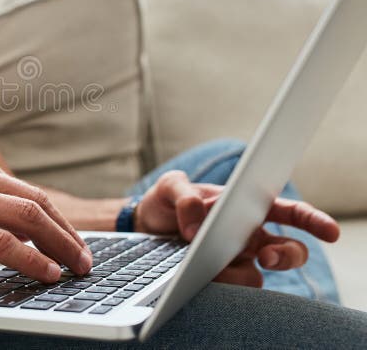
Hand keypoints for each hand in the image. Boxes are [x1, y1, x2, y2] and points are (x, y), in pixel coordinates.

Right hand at [0, 143, 91, 281]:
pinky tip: (46, 272)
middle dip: (66, 233)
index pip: (25, 190)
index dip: (56, 219)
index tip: (72, 242)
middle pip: (33, 200)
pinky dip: (30, 258)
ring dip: (58, 245)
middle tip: (85, 258)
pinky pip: (1, 241)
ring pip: (24, 217)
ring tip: (76, 267)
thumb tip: (13, 224)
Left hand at [135, 170, 339, 286]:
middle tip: (267, 257)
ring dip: (239, 273)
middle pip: (288, 251)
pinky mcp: (214, 277)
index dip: (313, 220)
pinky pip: (228, 288)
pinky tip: (198, 277)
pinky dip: (216, 284)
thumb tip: (194, 224)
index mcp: (250, 205)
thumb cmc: (168, 201)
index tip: (330, 232)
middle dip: (286, 256)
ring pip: (257, 276)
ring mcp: (235, 259)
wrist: (144, 224)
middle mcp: (250, 236)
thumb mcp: (170, 186)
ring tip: (212, 266)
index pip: (290, 212)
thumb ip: (183, 196)